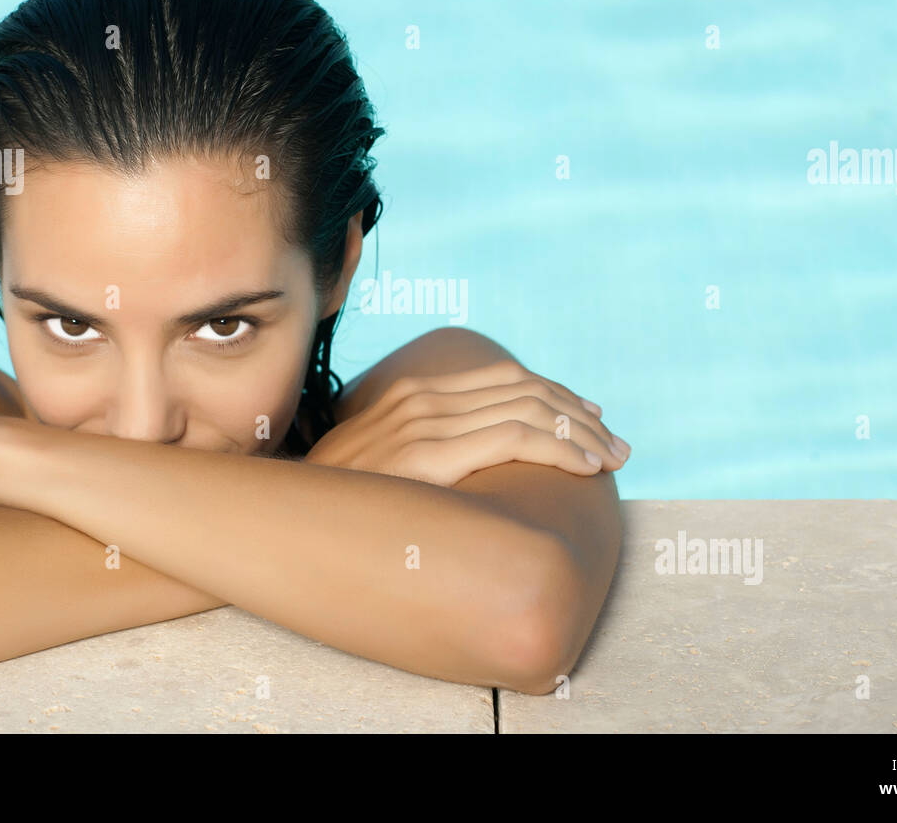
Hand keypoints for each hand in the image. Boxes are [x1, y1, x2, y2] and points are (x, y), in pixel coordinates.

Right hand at [304, 358, 629, 486]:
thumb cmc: (332, 505)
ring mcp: (424, 422)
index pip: (504, 380)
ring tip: (612, 461)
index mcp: (413, 394)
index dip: (554, 396)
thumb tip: (461, 473)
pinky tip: (585, 471)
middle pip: (525, 389)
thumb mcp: (378, 467)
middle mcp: (422, 398)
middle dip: (579, 416)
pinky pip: (516, 439)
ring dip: (581, 434)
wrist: (280, 517)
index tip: (589, 420)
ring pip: (530, 410)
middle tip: (616, 446)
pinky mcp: (430, 453)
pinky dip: (561, 449)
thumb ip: (417, 452)